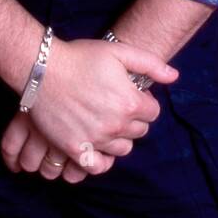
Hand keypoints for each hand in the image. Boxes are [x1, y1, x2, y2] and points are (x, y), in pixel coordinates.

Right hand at [8, 36, 177, 175]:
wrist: (43, 70)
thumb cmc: (81, 57)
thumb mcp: (119, 51)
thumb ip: (151, 64)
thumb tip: (174, 77)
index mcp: (130, 102)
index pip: (153, 112)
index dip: (144, 101)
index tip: (131, 93)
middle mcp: (116, 125)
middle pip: (139, 131)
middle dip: (134, 118)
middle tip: (117, 105)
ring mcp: (96, 139)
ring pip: (122, 149)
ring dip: (119, 137)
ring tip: (106, 121)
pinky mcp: (76, 149)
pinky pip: (98, 166)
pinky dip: (102, 158)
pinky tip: (98, 145)